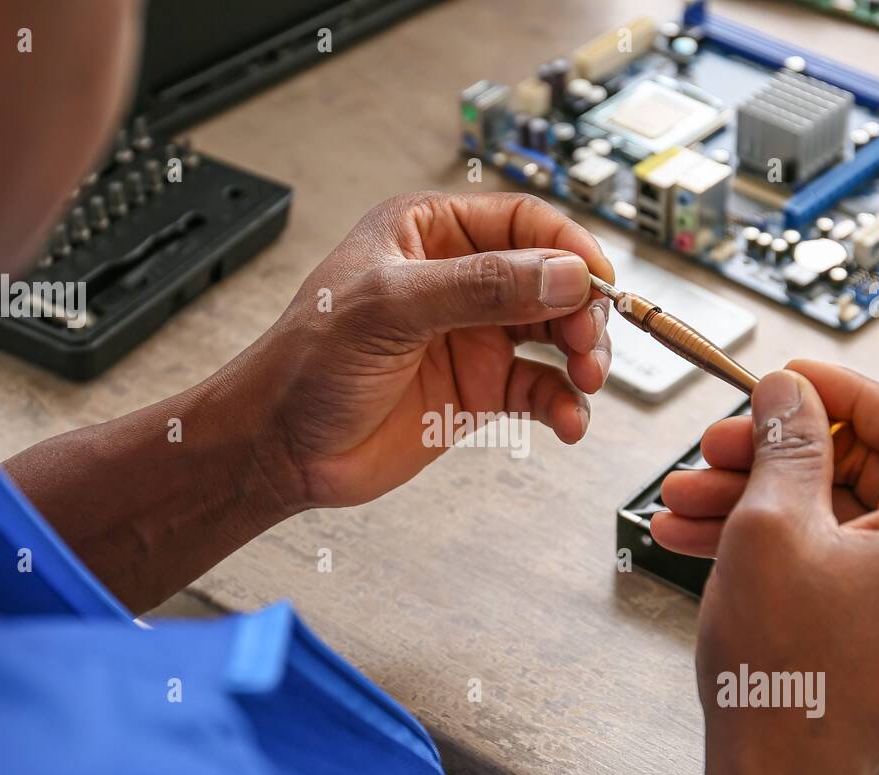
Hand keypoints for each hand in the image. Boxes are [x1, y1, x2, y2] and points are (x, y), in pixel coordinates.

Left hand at [227, 191, 614, 510]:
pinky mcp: (480, 390)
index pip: (523, 223)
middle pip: (551, 279)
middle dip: (582, 309)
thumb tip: (563, 273)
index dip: (568, 249)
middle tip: (588, 343)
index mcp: (431, 235)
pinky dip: (564, 404)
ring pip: (556, 333)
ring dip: (583, 356)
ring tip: (586, 381)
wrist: (280, 448)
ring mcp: (473, 336)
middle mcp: (459, 280)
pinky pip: (542, 389)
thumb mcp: (390, 308)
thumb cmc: (307, 363)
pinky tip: (569, 421)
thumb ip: (480, 288)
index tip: (598, 282)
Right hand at [651, 361, 878, 774]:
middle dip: (771, 453)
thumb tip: (786, 392)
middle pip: (861, 465)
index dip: (837, 389)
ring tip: (683, 499)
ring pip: (832, 512)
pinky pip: (828, 555)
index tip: (781, 379)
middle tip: (712, 446)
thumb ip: (783, 444)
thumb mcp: (769, 529)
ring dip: (753, 497)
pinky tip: (698, 535)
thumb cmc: (787, 679)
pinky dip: (769, 540)